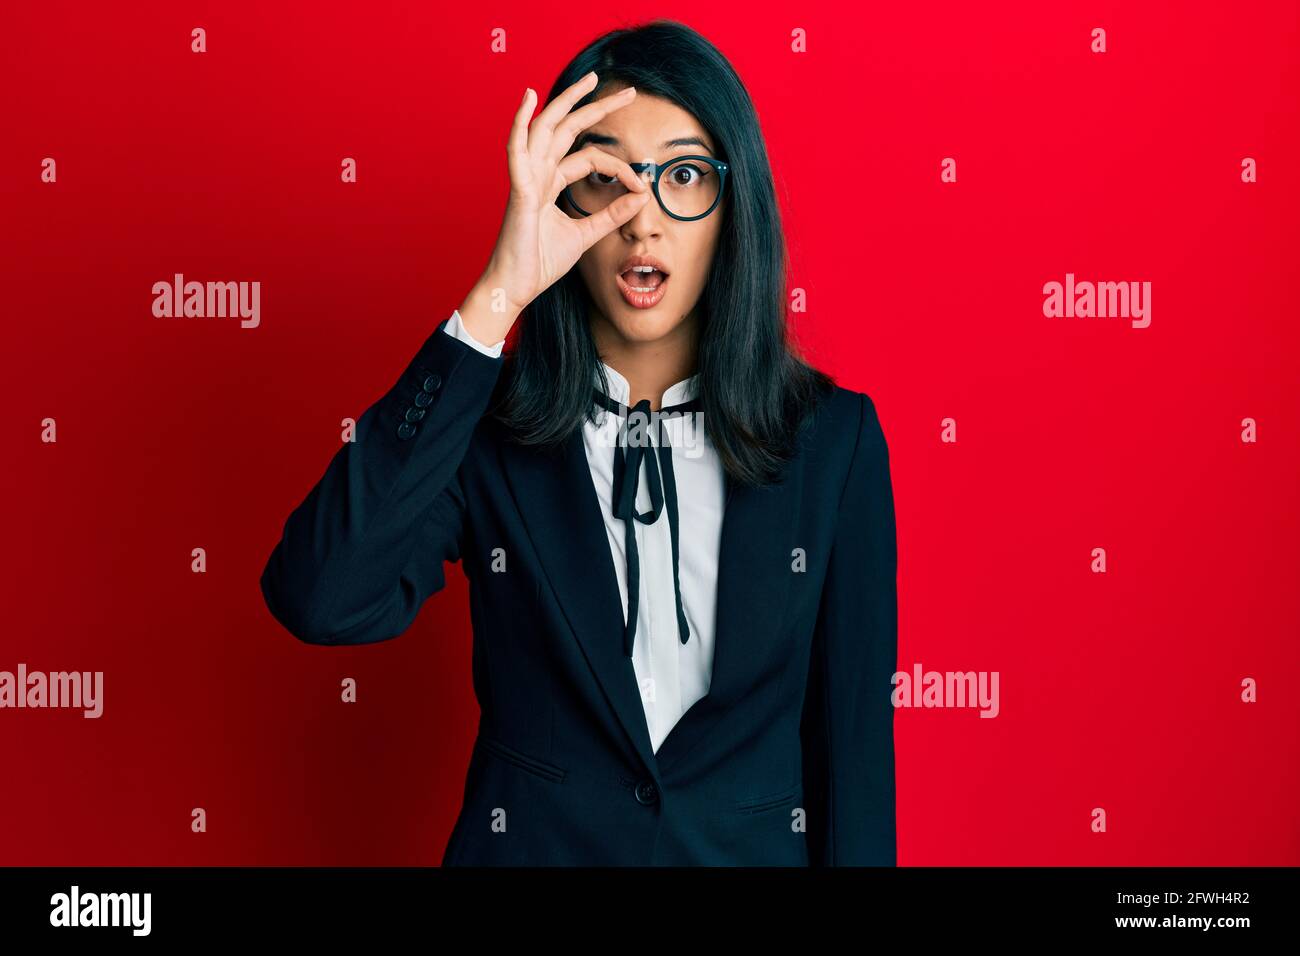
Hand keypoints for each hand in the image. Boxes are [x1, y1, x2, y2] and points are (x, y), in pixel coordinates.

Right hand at [470, 72, 649, 332]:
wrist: (516, 287)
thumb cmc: (540, 262)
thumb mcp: (586, 236)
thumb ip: (611, 215)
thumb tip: (642, 197)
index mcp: (551, 183)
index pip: (589, 158)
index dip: (619, 167)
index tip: (643, 183)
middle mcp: (538, 174)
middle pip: (569, 129)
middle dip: (598, 108)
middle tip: (629, 92)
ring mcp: (527, 179)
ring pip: (547, 129)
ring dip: (569, 102)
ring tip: (592, 80)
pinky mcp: (520, 191)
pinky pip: (518, 150)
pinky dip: (521, 122)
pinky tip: (530, 98)